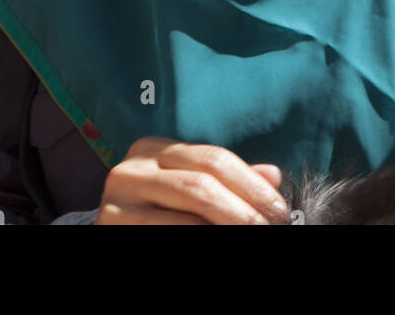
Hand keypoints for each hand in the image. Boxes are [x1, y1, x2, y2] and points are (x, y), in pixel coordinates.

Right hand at [95, 137, 288, 224]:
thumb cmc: (159, 215)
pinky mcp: (114, 228)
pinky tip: (221, 245)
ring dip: (229, 229)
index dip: (252, 185)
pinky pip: (171, 238)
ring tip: (254, 237)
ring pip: (189, 218)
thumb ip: (226, 183)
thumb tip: (274, 176)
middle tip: (273, 227)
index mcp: (152, 150)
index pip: (213, 158)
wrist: (118, 236)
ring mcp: (118, 203)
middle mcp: (131, 170)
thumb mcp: (187, 190)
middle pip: (202, 185)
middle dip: (245, 211)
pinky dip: (204, 242)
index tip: (280, 210)